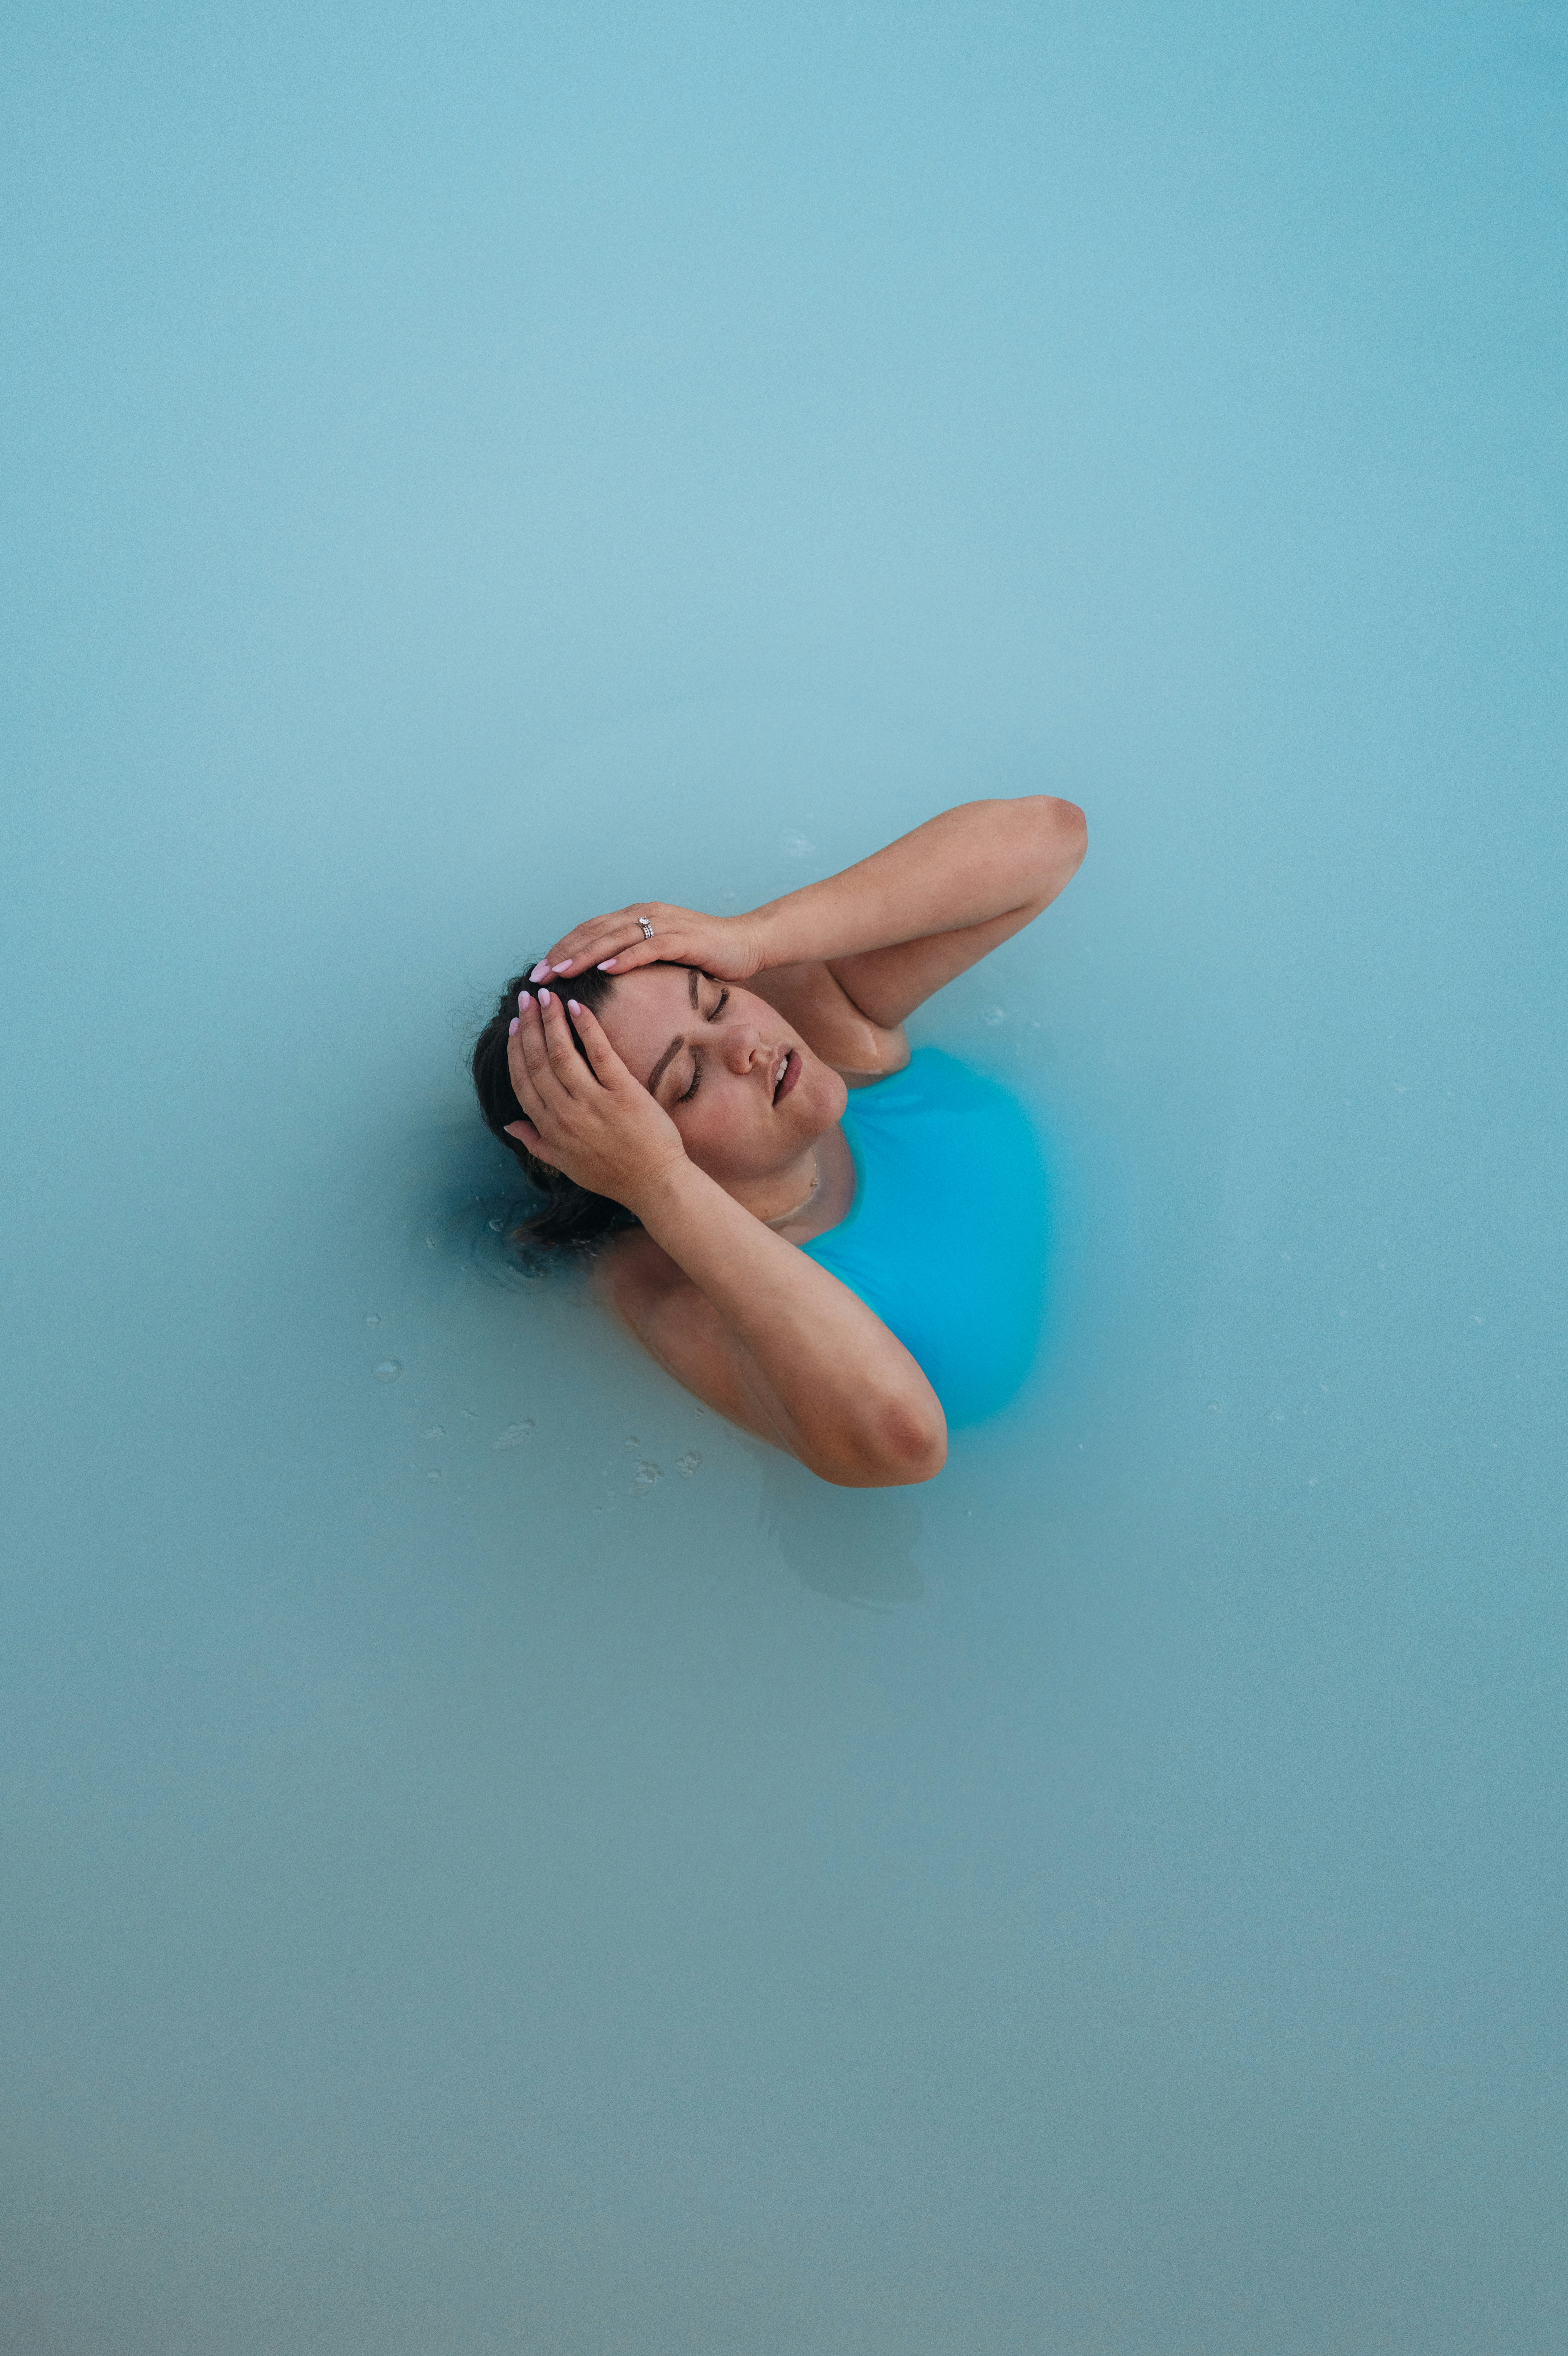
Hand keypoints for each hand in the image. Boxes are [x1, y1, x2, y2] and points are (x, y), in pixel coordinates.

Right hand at [505, 988, 686, 1211]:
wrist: (656, 1184)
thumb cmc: (612, 1175)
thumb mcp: (565, 1164)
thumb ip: (536, 1142)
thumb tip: (509, 1124)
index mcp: (550, 1128)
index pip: (523, 1081)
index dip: (515, 1050)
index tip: (515, 1025)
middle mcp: (565, 1114)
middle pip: (538, 1061)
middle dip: (530, 1025)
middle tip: (526, 998)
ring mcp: (593, 1102)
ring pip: (562, 1053)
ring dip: (551, 1020)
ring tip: (547, 995)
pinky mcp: (623, 1092)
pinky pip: (599, 1053)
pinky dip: (586, 1027)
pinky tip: (577, 1007)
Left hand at [529, 901, 765, 983]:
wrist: (747, 944)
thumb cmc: (704, 955)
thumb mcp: (660, 956)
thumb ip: (633, 959)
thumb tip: (600, 981)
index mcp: (636, 918)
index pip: (589, 930)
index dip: (562, 948)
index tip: (539, 971)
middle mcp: (645, 915)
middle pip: (594, 932)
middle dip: (563, 953)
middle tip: (538, 975)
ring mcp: (664, 925)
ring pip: (615, 938)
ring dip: (585, 955)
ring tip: (561, 972)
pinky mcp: (683, 939)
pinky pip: (648, 948)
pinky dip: (625, 958)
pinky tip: (606, 970)